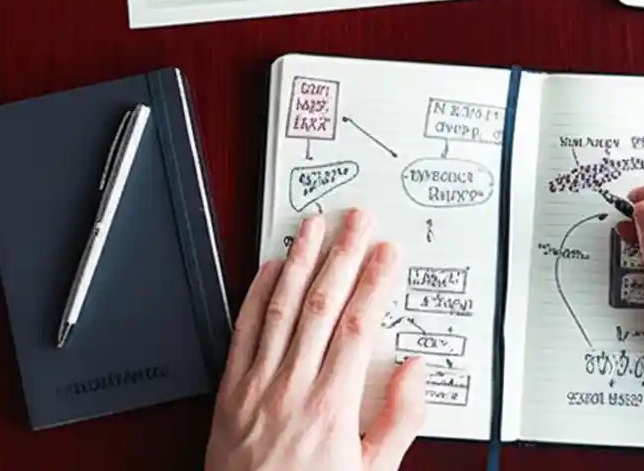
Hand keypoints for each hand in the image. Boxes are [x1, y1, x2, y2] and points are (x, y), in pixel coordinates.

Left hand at [205, 210, 425, 470]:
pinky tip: (267, 269)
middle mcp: (291, 388)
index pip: (357, 326)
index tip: (386, 254)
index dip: (374, 282)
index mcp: (331, 408)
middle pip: (320, 305)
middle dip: (343, 256)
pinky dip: (255, 295)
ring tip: (314, 228)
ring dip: (299, 261)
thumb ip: (399, 421)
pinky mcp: (229, 392)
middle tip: (357, 221)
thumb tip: (414, 373)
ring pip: (280, 308)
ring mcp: (256, 386)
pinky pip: (243, 331)